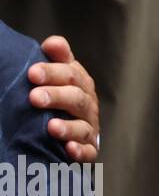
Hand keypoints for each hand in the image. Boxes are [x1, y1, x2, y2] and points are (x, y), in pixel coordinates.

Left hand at [29, 36, 99, 163]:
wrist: (76, 126)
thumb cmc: (62, 96)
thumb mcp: (61, 74)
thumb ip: (58, 58)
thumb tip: (52, 43)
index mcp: (80, 83)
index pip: (70, 73)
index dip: (53, 72)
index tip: (32, 73)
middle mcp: (87, 104)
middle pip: (77, 98)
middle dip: (57, 97)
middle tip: (35, 98)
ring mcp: (89, 127)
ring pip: (83, 126)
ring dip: (68, 127)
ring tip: (51, 127)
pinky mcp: (89, 149)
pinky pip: (88, 152)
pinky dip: (80, 151)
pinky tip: (69, 150)